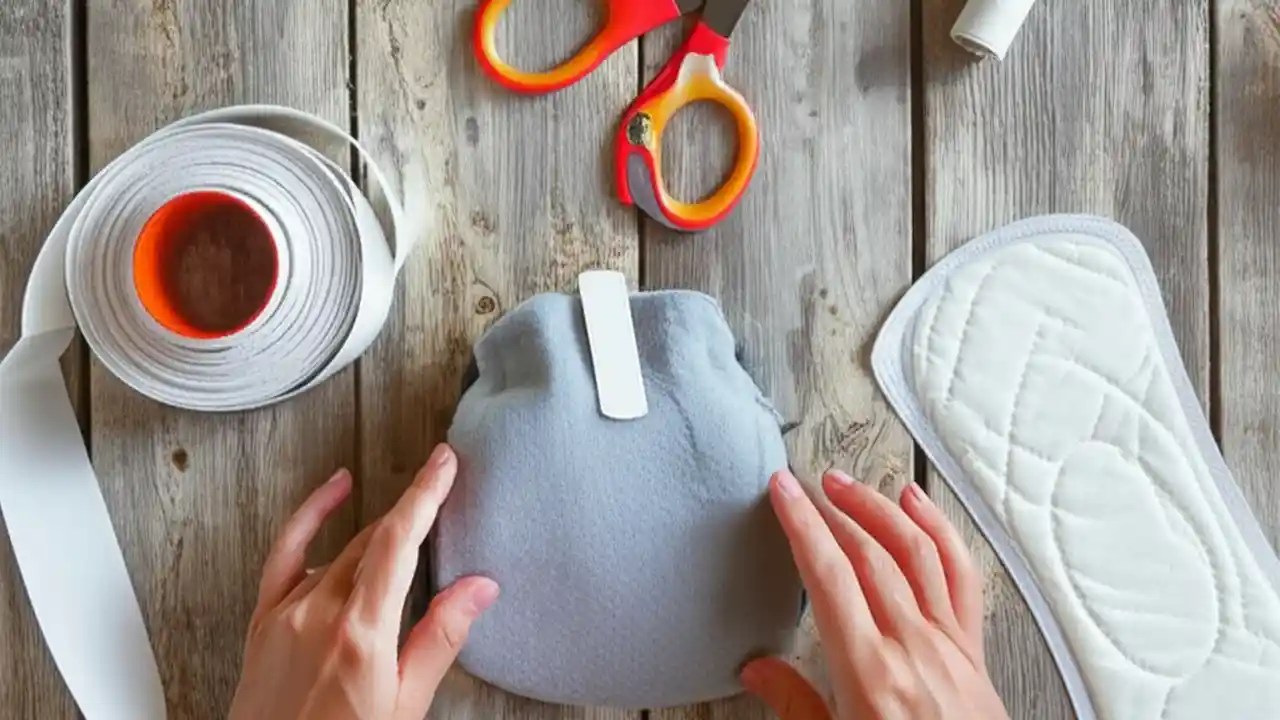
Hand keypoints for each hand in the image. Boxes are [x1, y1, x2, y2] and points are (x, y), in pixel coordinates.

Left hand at [229, 444, 498, 719]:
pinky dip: (312, 515)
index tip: (443, 463)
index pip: (398, 543)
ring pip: (343, 549)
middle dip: (411, 514)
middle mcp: (319, 614)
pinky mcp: (263, 619)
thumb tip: (480, 588)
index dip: (424, 494)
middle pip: (374, 541)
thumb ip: (440, 639)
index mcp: (361, 634)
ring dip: (378, 534)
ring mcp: (286, 613)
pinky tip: (335, 491)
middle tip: (440, 491)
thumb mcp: (405, 704)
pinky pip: (287, 551)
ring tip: (407, 526)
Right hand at [741, 470, 1007, 719]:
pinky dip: (939, 532)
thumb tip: (758, 668)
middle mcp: (914, 648)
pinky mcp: (974, 651)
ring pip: (916, 551)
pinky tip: (919, 508)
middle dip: (834, 507)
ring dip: (879, 508)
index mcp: (871, 673)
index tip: (782, 491)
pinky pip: (960, 575)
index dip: (802, 524)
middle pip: (870, 552)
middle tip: (805, 483)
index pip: (829, 575)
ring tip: (850, 484)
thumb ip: (796, 705)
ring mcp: (949, 645)